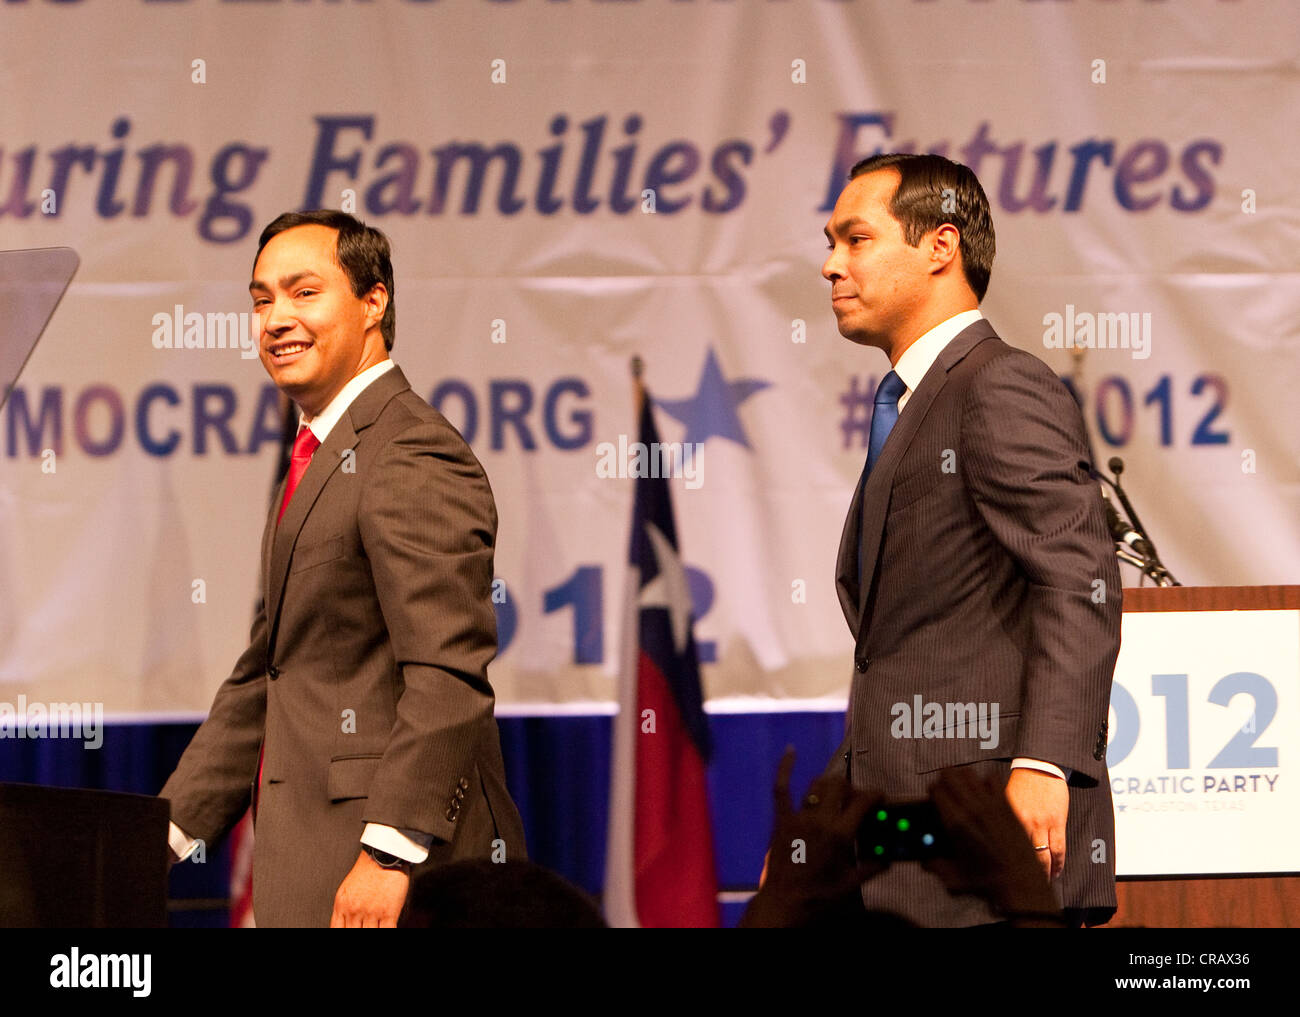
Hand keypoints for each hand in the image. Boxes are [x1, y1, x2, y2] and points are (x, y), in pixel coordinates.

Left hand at [330, 850, 410, 927]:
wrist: (385, 854)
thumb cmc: (369, 868)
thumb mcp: (347, 888)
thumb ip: (345, 907)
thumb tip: (345, 923)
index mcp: (342, 905)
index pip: (337, 930)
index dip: (344, 934)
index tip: (351, 930)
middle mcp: (354, 910)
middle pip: (353, 934)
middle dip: (360, 931)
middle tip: (365, 927)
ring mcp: (372, 912)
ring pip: (370, 934)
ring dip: (373, 931)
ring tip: (375, 926)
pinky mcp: (389, 912)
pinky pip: (387, 931)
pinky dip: (388, 932)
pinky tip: (387, 927)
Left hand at [739, 747, 884, 926]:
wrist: (784, 902)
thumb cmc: (819, 896)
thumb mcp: (850, 884)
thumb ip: (871, 869)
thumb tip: (889, 860)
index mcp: (840, 834)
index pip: (863, 802)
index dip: (875, 795)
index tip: (880, 796)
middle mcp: (820, 819)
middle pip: (840, 786)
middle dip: (852, 788)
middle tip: (856, 799)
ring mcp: (798, 816)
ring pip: (817, 784)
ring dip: (829, 784)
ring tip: (836, 793)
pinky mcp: (781, 819)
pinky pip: (781, 788)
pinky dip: (784, 768)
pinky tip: (790, 750)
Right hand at [923, 766, 1060, 922]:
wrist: (1022, 883)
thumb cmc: (988, 884)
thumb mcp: (954, 879)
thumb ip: (935, 867)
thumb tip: (925, 862)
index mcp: (956, 824)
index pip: (935, 789)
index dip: (932, 792)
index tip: (934, 799)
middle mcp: (972, 810)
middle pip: (950, 774)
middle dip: (944, 780)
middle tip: (946, 791)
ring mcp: (991, 805)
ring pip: (969, 773)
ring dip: (962, 778)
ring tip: (963, 789)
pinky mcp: (1007, 805)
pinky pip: (992, 779)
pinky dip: (985, 781)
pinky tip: (984, 793)